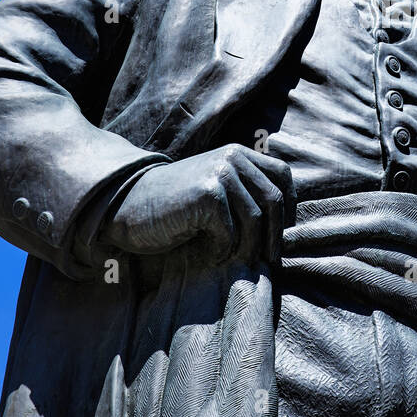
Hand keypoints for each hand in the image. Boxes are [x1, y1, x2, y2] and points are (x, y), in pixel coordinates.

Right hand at [104, 144, 295, 265]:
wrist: (129, 204)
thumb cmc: (176, 205)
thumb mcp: (217, 188)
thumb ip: (245, 192)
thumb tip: (285, 222)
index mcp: (239, 154)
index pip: (282, 178)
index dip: (288, 208)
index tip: (280, 235)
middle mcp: (233, 158)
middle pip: (273, 201)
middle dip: (275, 236)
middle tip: (268, 261)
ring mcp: (220, 173)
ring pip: (255, 220)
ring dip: (248, 248)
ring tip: (238, 261)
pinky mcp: (207, 194)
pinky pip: (231, 232)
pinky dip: (224, 250)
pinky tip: (213, 256)